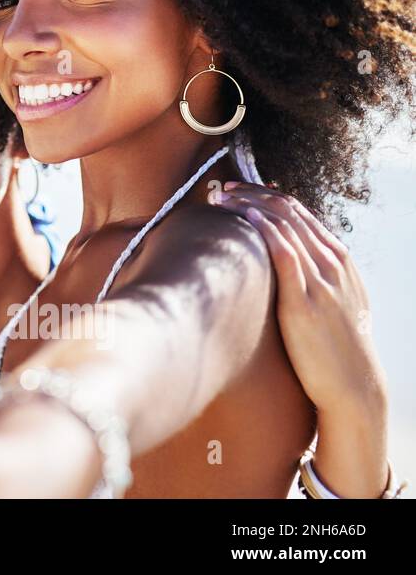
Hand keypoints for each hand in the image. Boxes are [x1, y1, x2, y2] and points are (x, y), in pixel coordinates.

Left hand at [210, 182, 389, 496]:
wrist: (353, 384)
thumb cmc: (334, 344)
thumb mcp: (332, 299)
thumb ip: (310, 274)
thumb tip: (276, 258)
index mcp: (337, 258)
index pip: (298, 211)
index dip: (263, 195)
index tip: (235, 191)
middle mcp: (332, 263)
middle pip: (289, 211)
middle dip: (252, 195)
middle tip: (221, 189)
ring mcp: (321, 281)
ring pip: (286, 226)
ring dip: (250, 207)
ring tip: (221, 200)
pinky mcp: (306, 303)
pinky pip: (287, 257)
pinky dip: (267, 233)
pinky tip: (247, 220)